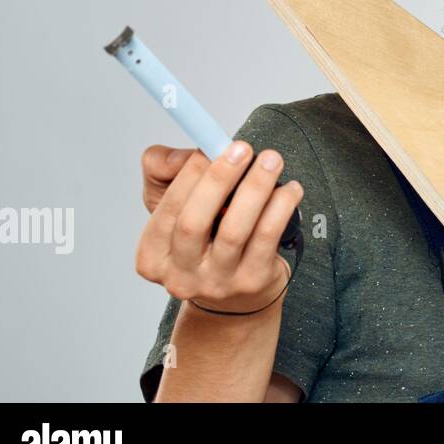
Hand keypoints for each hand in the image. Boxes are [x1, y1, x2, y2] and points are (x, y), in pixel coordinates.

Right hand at [134, 141, 303, 314]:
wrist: (236, 297)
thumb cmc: (204, 239)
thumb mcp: (175, 207)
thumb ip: (164, 172)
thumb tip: (184, 155)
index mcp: (152, 256)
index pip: (166, 212)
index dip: (187, 176)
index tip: (208, 146)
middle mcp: (180, 275)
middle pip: (193, 223)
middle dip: (218, 180)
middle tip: (242, 148)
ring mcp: (218, 283)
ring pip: (234, 231)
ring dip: (255, 188)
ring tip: (272, 160)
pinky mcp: (253, 282)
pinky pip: (267, 238)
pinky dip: (280, 207)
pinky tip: (291, 188)